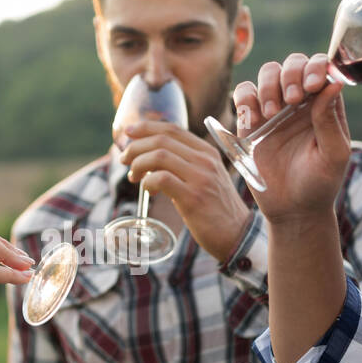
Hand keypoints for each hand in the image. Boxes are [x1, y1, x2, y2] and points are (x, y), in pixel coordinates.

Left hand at [118, 121, 250, 263]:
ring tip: (133, 176)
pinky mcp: (193, 198)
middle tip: (124, 159)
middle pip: (162, 140)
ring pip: (160, 156)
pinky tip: (147, 190)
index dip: (146, 127)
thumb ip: (185, 165)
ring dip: (138, 163)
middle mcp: (205, 160)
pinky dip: (147, 182)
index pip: (173, 129)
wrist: (237, 234)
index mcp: (207, 152)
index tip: (128, 133)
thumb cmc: (216, 209)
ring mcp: (201, 178)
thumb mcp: (206, 178)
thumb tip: (150, 158)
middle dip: (136, 147)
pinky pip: (162, 179)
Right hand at [231, 52, 351, 225]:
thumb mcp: (334, 155)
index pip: (322, 69)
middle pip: (293, 64)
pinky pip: (243, 95)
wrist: (293, 210)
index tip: (313, 86)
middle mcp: (300, 102)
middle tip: (293, 99)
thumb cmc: (320, 184)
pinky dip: (246, 100)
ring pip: (267, 73)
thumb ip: (330, 120)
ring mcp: (274, 110)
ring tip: (271, 113)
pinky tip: (254, 121)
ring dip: (269, 85)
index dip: (316, 68)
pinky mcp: (251, 122)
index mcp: (324, 104)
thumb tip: (333, 83)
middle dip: (291, 74)